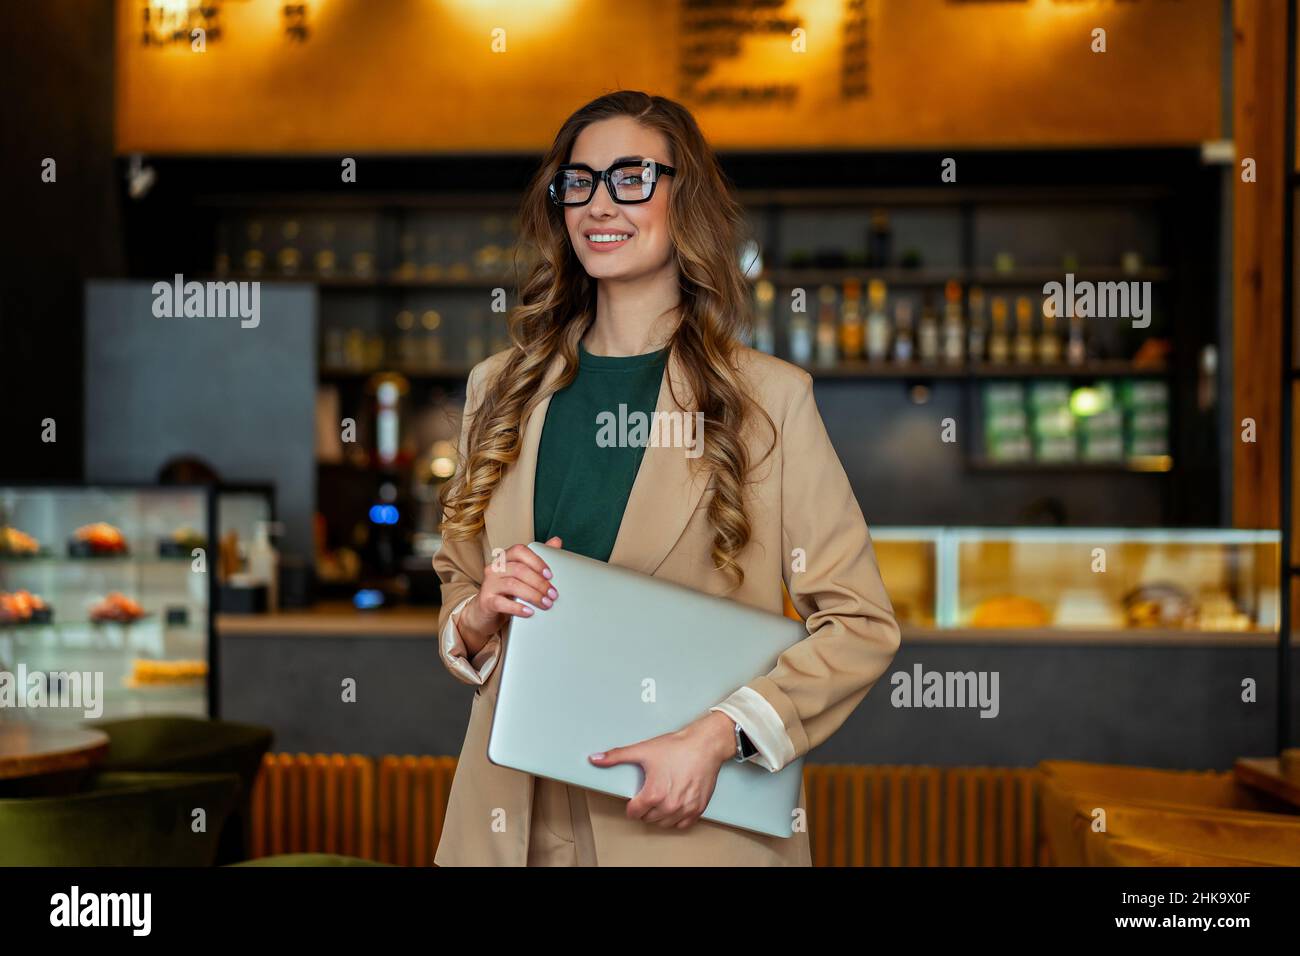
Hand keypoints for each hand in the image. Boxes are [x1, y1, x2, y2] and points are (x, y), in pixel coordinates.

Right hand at [455, 537, 561, 650]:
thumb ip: (538, 559)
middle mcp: (495, 568)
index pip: (520, 551)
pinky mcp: (486, 601)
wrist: (486, 612)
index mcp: (505, 558)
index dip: (536, 561)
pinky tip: (529, 612)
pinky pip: (501, 602)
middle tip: (552, 594)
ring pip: (512, 585)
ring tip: (545, 604)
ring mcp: (488, 584)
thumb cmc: (507, 591)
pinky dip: (518, 608)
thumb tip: (556, 541)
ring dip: (533, 595)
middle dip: (539, 582)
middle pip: (519, 569)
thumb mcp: (523, 576)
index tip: (550, 575)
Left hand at [588, 711, 735, 829]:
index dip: (632, 805)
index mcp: (653, 794)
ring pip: (664, 823)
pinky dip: (677, 819)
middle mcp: (669, 805)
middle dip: (645, 809)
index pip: (634, 813)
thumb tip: (596, 759)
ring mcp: (685, 809)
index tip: (635, 798)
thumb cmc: (677, 747)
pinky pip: (683, 824)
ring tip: (660, 799)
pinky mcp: (698, 809)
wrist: (705, 745)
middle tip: (649, 794)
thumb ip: (617, 756)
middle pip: (648, 819)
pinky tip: (675, 805)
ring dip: (660, 815)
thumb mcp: (643, 750)